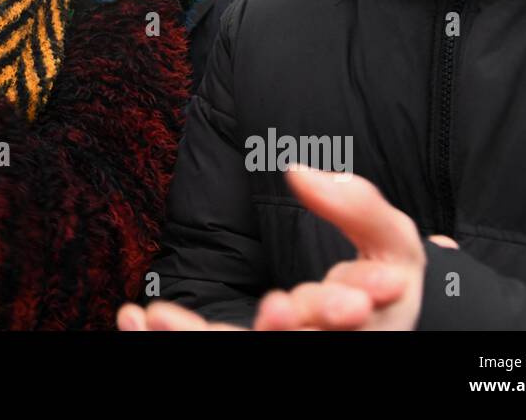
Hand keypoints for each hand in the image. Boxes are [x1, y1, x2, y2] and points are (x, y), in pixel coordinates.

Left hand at [118, 167, 448, 331]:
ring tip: (144, 316)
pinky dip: (175, 337)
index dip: (295, 326)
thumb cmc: (386, 278)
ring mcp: (279, 351)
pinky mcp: (252, 349)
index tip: (278, 303)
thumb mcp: (391, 241)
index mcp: (353, 336)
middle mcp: (310, 348)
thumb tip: (300, 173)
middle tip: (164, 316)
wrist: (379, 313)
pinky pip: (211, 348)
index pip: (318, 337)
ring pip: (229, 352)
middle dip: (215, 339)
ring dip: (185, 340)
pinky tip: (134, 317)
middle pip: (265, 352)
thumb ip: (358, 207)